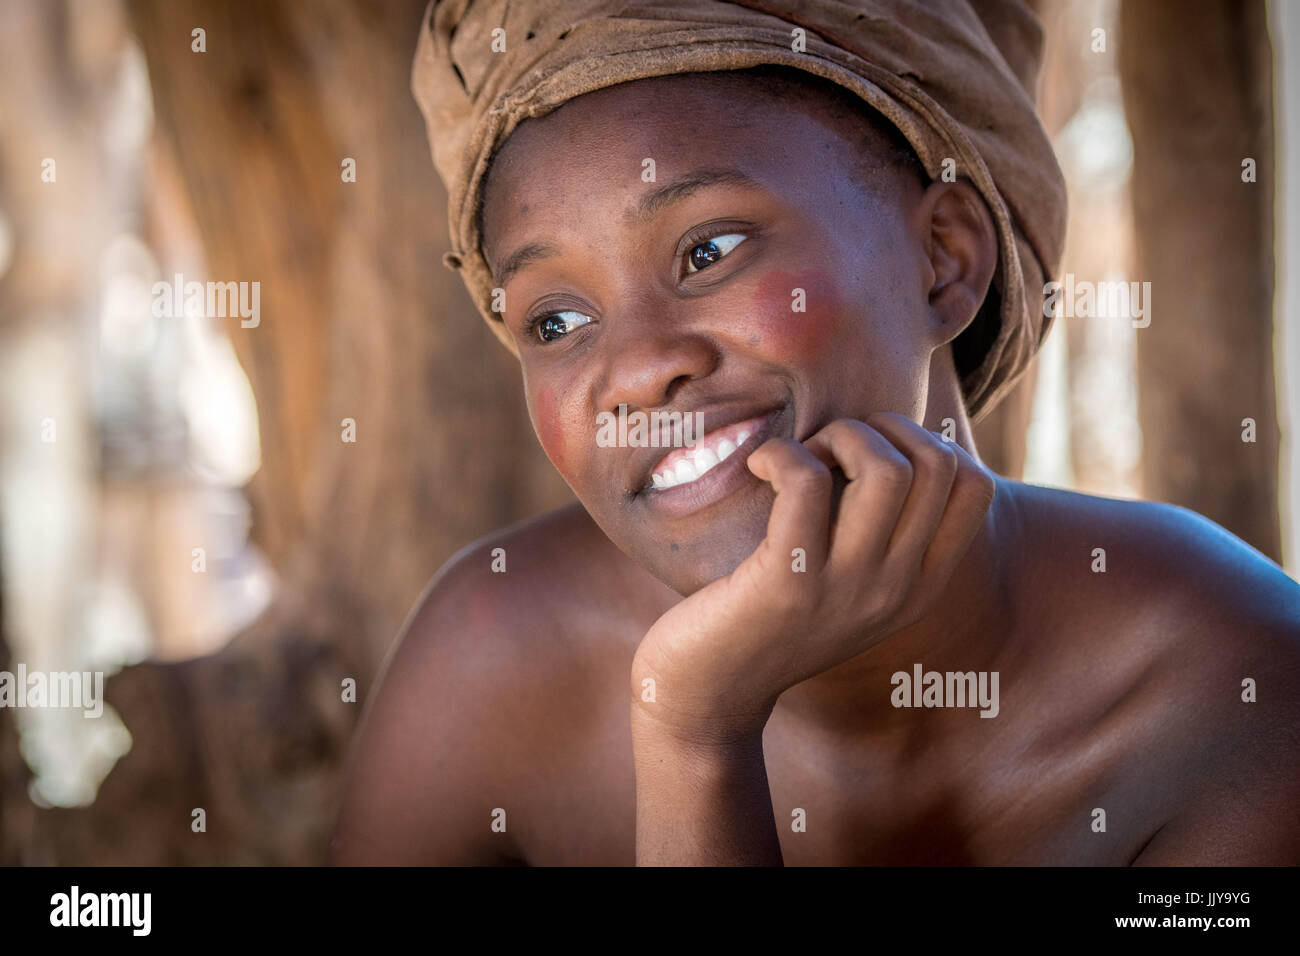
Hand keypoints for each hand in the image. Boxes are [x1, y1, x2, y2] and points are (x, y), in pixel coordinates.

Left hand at [629, 412, 995, 744]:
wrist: (708, 695)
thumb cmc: (770, 619)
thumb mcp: (849, 585)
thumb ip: (881, 532)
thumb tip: (887, 438)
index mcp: (920, 588)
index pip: (975, 486)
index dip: (926, 441)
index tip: (870, 453)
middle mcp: (896, 590)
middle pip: (937, 464)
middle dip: (881, 428)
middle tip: (828, 450)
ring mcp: (847, 589)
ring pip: (885, 469)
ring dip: (838, 436)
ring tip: (798, 459)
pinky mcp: (787, 584)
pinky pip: (805, 481)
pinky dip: (780, 454)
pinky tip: (758, 469)